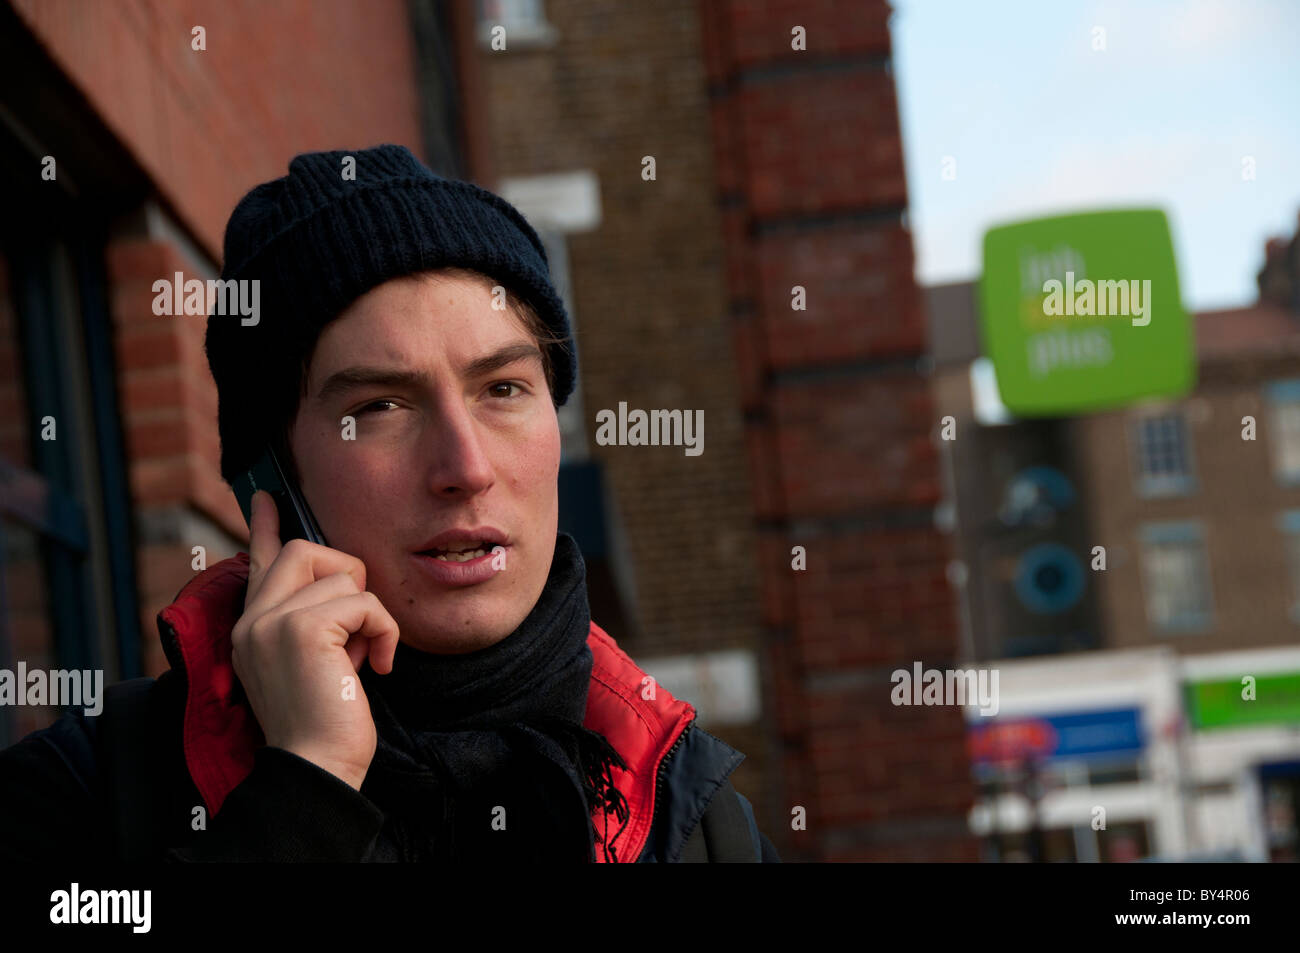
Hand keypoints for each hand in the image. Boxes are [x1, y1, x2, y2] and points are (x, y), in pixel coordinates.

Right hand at [230, 490, 399, 789]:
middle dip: (347, 575)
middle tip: (358, 623)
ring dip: (369, 616)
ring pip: (344, 576)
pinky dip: (383, 631)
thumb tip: (343, 587)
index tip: (265, 497)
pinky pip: (365, 602)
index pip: (258, 562)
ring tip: (360, 659)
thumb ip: (316, 622)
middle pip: (305, 550)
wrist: (315, 767)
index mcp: (251, 627)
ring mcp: (273, 621)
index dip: (265, 527)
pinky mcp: (302, 629)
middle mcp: (253, 619)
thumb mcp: (314, 663)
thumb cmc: (324, 724)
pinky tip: (375, 667)